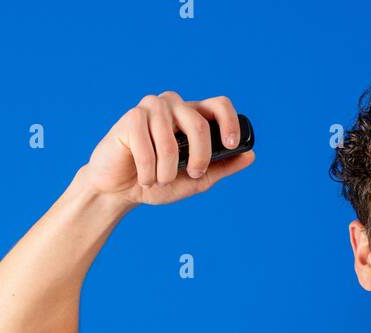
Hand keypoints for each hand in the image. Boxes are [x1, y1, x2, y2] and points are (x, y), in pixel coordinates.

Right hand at [82, 91, 254, 204]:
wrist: (120, 191)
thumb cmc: (158, 182)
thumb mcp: (196, 180)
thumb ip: (222, 167)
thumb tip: (251, 155)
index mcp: (193, 115)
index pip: (219, 104)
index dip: (229, 122)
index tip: (230, 145)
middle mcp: (174, 106)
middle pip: (199, 124)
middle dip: (199, 157)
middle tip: (192, 174)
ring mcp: (151, 108)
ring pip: (171, 139)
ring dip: (166, 170)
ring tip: (158, 181)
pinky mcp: (131, 118)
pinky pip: (146, 144)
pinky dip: (147, 169)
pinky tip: (143, 176)